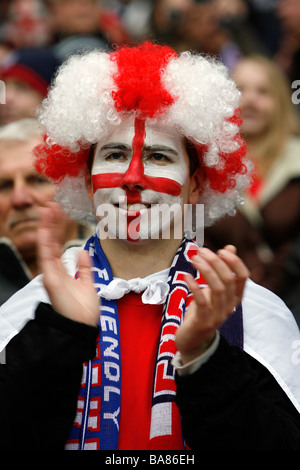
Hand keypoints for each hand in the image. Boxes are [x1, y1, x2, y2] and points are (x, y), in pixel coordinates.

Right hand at [37, 202, 99, 326]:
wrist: (83, 326)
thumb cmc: (84, 310)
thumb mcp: (87, 283)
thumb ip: (84, 268)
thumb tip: (83, 252)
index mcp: (63, 272)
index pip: (58, 246)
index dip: (58, 230)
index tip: (60, 214)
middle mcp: (54, 272)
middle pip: (51, 243)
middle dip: (52, 224)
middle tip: (53, 205)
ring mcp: (51, 275)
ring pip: (46, 246)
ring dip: (47, 228)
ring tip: (49, 209)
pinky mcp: (50, 279)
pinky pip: (46, 258)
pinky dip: (45, 243)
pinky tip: (45, 229)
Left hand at [175, 245, 248, 363]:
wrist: (193, 339)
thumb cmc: (203, 310)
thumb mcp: (213, 289)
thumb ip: (222, 269)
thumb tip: (230, 247)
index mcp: (235, 297)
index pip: (243, 277)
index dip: (234, 262)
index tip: (221, 250)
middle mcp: (230, 306)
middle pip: (228, 280)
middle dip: (215, 262)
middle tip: (200, 251)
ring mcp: (218, 315)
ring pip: (217, 289)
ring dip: (205, 270)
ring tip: (194, 259)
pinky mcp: (203, 322)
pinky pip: (201, 301)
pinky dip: (194, 286)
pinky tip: (186, 276)